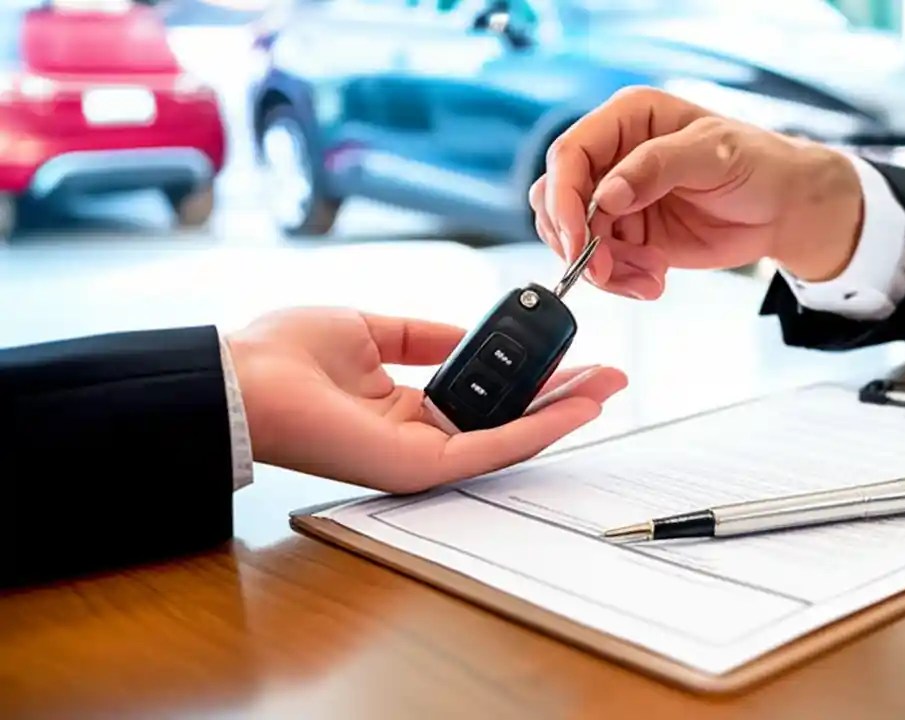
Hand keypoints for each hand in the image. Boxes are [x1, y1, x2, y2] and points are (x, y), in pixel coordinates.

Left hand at [227, 307, 626, 492]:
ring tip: (607, 387)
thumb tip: (467, 331)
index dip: (529, 380)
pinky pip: (493, 448)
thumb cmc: (281, 357)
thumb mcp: (369, 329)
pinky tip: (575, 407)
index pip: (482, 399)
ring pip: (510, 438)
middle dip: (562, 399)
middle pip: (507, 421)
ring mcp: (421, 457)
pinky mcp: (420, 466)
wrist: (241, 378)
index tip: (566, 357)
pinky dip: (539, 428)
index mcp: (401, 408)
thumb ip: (423, 335)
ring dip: (563, 413)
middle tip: (608, 377)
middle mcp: (416, 438)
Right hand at [529, 86, 864, 299]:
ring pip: (575, 238)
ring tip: (648, 277)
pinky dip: (621, 279)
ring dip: (604, 267)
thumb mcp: (714, 154)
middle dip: (577, 240)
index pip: (570, 154)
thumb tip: (608, 194)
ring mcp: (618, 199)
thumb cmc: (759, 164)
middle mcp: (613, 157)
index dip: (564, 198)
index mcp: (627, 119)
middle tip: (606, 269)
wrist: (784, 209)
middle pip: (558, 199)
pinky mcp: (630, 235)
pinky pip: (602, 263)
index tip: (578, 237)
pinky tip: (654, 280)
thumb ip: (657, 168)